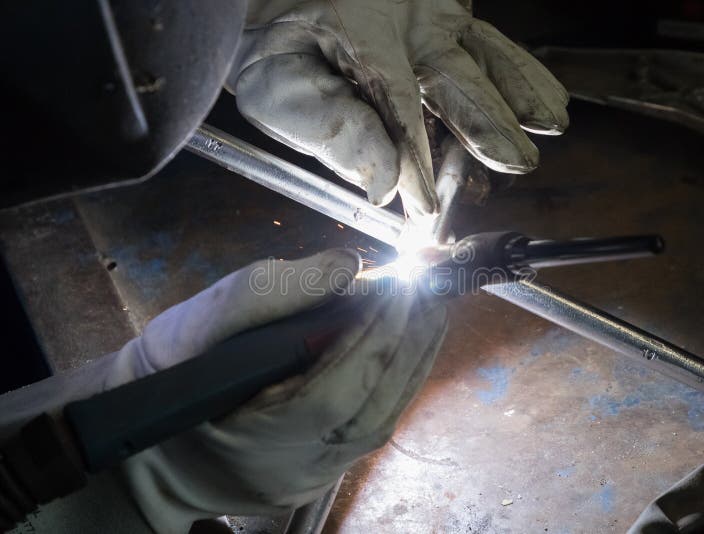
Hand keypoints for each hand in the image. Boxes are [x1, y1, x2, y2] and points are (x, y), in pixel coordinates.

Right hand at [107, 250, 447, 531]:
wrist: (155, 437)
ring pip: (380, 423)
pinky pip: (373, 427)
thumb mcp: (201, 322)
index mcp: (252, 435)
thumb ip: (271, 292)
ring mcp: (313, 477)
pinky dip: (397, 382)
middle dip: (409, 346)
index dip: (373, 340)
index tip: (403, 287)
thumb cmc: (172, 373)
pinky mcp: (323, 473)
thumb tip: (349, 266)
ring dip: (413, 363)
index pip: (332, 394)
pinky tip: (411, 346)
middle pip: (371, 410)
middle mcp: (294, 467)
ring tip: (433, 312)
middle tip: (434, 292)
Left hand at [228, 0, 568, 219]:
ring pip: (485, 49)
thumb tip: (384, 184)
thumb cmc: (265, 37)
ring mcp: (428, 2)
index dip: (417, 163)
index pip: (397, 105)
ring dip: (521, 89)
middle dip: (490, 123)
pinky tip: (539, 95)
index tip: (424, 210)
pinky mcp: (440, 7)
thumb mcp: (274, 85)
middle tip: (517, 162)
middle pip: (457, 72)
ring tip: (550, 123)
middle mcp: (404, 9)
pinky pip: (485, 39)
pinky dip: (516, 68)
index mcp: (360, 26)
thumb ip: (328, 131)